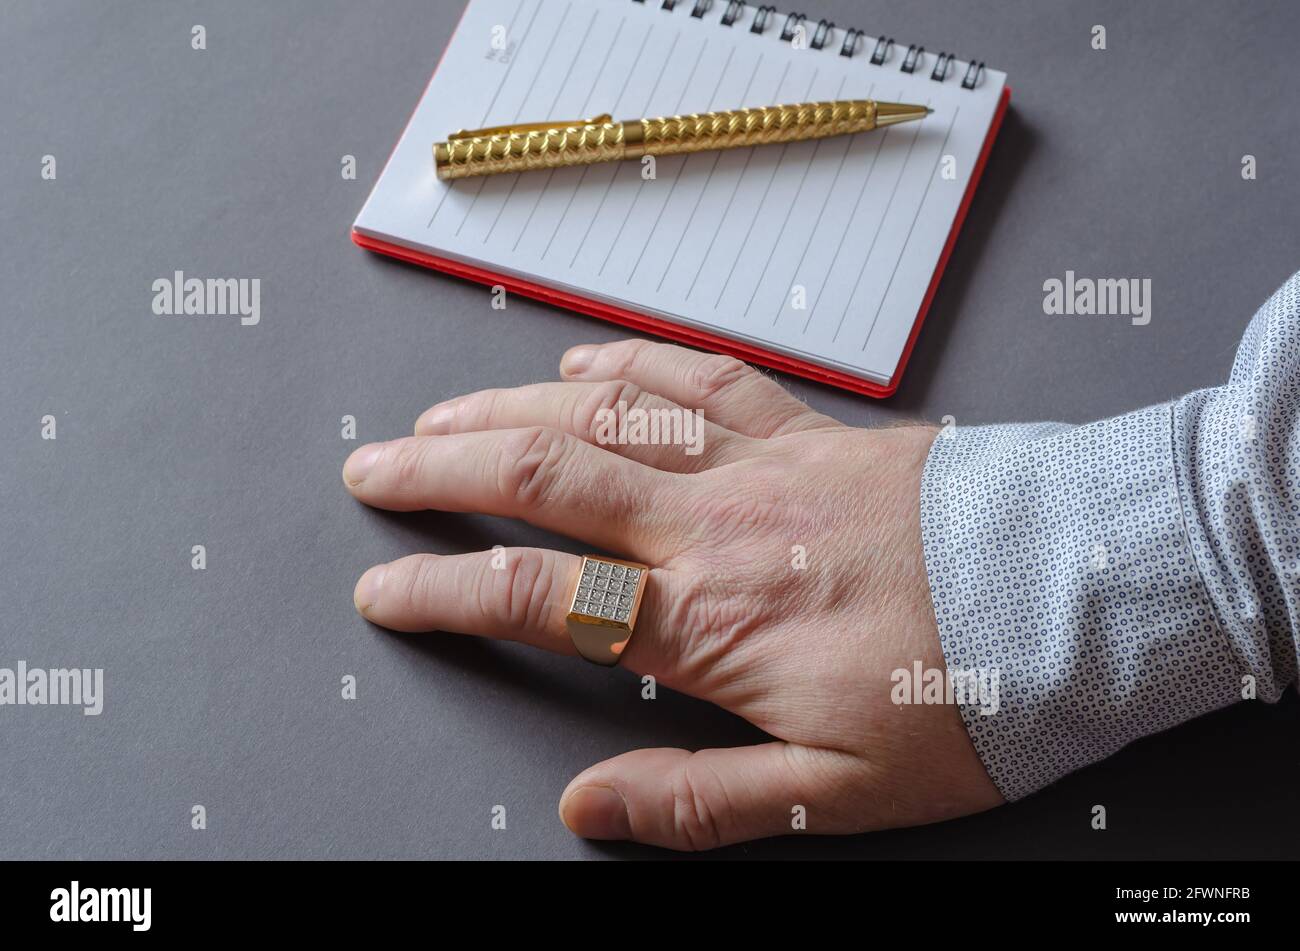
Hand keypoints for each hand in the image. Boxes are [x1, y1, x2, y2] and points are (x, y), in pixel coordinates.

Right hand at [342, 339, 1002, 849]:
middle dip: (437, 469)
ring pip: (603, 414)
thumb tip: (590, 809)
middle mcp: (715, 523)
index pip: (533, 595)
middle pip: (541, 475)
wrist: (1079, 597)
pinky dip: (629, 360)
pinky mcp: (808, 427)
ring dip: (508, 408)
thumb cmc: (967, 697)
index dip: (440, 593)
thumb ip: (700, 800)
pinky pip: (699, 374)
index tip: (384, 592)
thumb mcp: (833, 792)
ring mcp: (759, 460)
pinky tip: (585, 360)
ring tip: (444, 414)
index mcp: (710, 620)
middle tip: (371, 469)